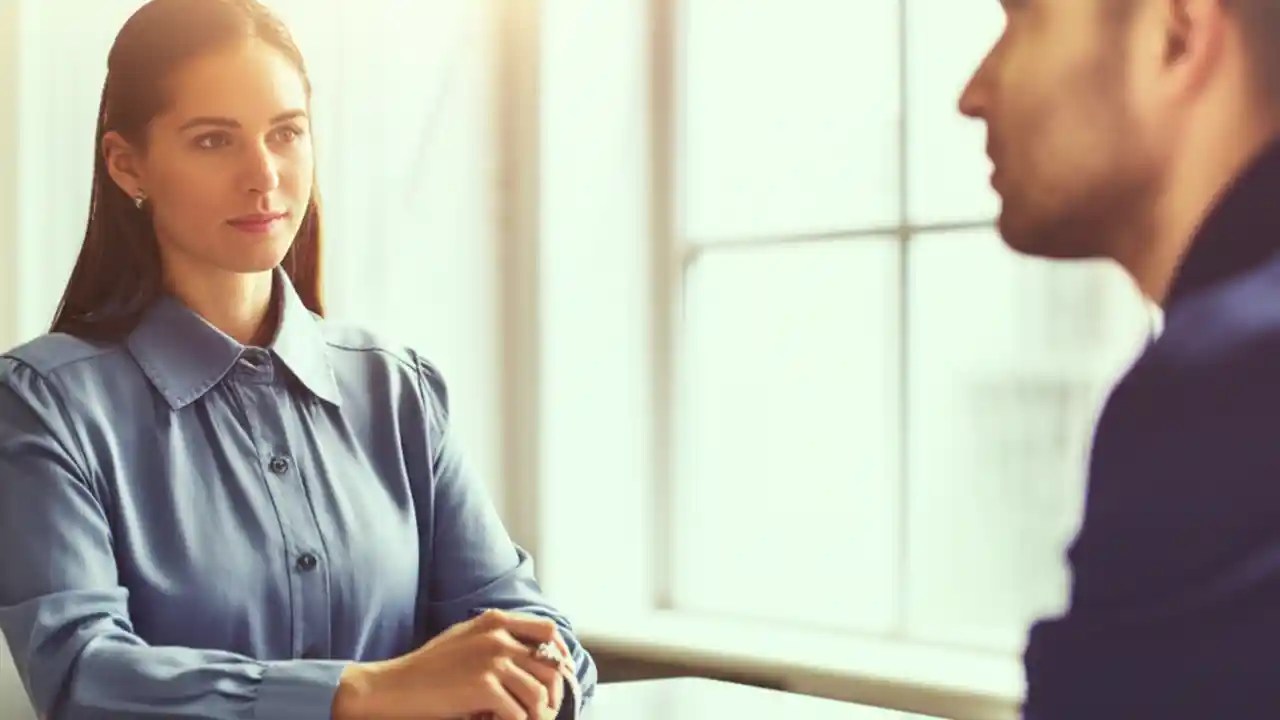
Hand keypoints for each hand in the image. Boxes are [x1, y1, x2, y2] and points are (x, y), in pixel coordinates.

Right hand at [332, 609, 572, 719]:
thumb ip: (496, 635)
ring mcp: (492, 662)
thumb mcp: (465, 636)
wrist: (396, 686)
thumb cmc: (430, 666)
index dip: (560, 653)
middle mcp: (498, 637)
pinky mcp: (484, 688)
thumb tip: (534, 650)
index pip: (548, 631)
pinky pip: (519, 712)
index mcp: (494, 621)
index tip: (559, 672)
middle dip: (554, 692)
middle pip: (550, 665)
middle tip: (547, 708)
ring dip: (538, 712)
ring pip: (539, 692)